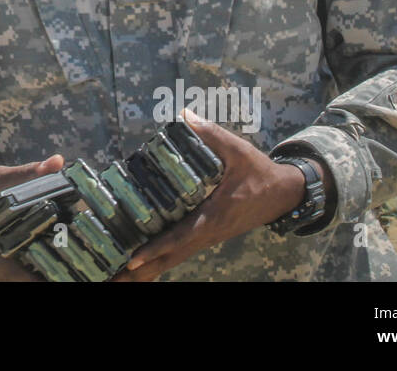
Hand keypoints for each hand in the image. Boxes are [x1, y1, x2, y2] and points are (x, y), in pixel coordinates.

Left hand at [115, 111, 328, 281]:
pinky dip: (161, 262)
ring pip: (176, 259)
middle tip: (114, 280)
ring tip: (118, 280)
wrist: (282, 194)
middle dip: (145, 271)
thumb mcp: (239, 150)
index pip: (182, 235)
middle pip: (173, 257)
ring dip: (150, 272)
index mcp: (215, 215)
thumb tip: (185, 115)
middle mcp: (209, 232)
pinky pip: (181, 253)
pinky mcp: (206, 237)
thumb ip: (212, 134)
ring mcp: (208, 238)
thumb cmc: (259, 172)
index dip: (158, 247)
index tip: (135, 259)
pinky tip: (141, 269)